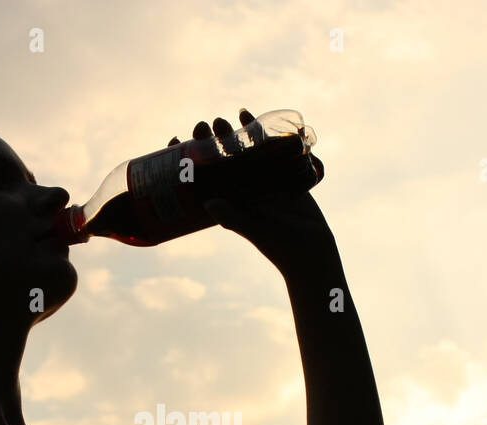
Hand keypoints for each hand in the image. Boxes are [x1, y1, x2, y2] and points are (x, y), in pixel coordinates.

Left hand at [168, 108, 334, 273]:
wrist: (312, 248)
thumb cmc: (280, 246)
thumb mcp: (255, 231)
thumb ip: (233, 218)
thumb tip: (208, 203)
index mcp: (227, 203)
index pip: (199, 178)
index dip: (185, 159)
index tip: (175, 140)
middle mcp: (239, 190)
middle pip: (218, 160)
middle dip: (208, 141)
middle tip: (202, 125)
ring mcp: (259, 180)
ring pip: (239, 151)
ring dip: (229, 133)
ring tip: (221, 119)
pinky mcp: (279, 173)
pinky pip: (264, 147)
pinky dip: (256, 130)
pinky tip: (246, 113)